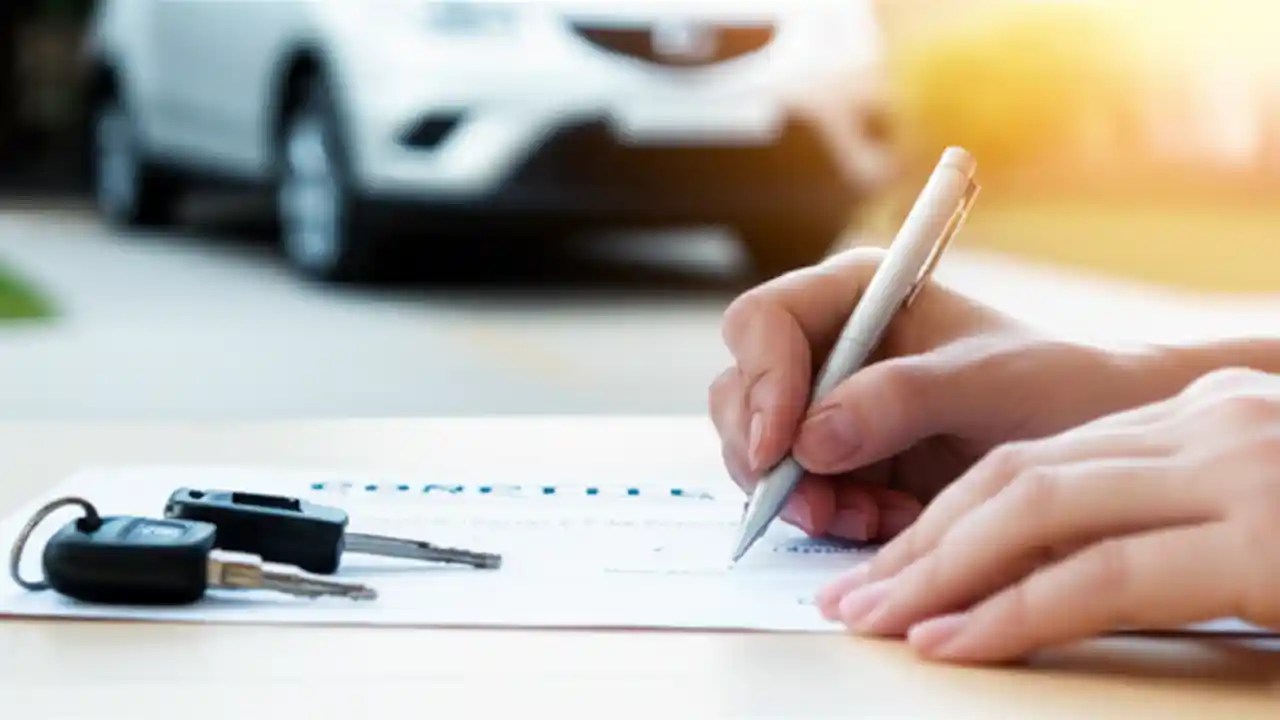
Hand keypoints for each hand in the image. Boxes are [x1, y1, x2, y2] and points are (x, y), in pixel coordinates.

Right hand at [710, 247, 1149, 541]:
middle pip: (741, 391)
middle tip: (819, 504)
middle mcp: (826, 346)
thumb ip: (900, 398)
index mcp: (853, 295)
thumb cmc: (1055, 388)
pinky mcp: (835, 463)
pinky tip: (885, 523)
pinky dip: (827, 519)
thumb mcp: (988, 383)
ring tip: (874, 519)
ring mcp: (824, 407)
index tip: (783, 444)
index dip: (762, 379)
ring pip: (755, 452)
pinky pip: (792, 495)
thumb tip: (808, 439)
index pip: (763, 321)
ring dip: (802, 497)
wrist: (1091, 448)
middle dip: (770, 455)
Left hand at [818, 367, 1279, 662]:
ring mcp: (1230, 474)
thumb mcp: (1251, 511)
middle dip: (921, 543)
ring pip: (1036, 511)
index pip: (1037, 461)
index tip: (890, 565)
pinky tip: (949, 640)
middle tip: (852, 595)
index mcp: (1195, 415)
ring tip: (873, 617)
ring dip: (938, 571)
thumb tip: (1058, 565)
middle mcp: (1203, 425)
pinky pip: (1098, 574)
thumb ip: (1163, 515)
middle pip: (1017, 477)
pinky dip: (1010, 611)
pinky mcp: (1256, 542)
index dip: (947, 516)